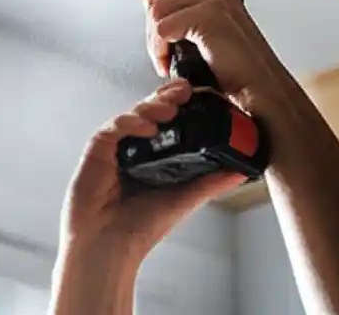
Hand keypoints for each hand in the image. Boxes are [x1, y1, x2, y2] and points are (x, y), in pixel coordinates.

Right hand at [58, 79, 245, 259]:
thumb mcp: (184, 199)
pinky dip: (131, 123)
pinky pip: (114, 127)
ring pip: (134, 113)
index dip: (179, 103)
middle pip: (150, 109)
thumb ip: (209, 183)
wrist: (110, 247)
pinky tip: (147, 129)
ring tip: (171, 109)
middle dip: (167, 97)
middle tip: (185, 91)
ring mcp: (115, 146)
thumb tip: (240, 172)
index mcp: (154, 154)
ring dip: (152, 106)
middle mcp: (134, 146)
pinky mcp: (97, 150)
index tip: (196, 94)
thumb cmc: (139, 227)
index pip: (167, 119)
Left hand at [140, 0, 290, 102]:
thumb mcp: (200, 35)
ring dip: (155, 40)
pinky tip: (170, 64)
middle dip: (153, 24)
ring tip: (168, 59)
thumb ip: (174, 9)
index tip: (163, 21)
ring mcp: (215, 0)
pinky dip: (160, 50)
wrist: (262, 93)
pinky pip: (162, 27)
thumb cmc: (237, 71)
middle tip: (165, 51)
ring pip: (157, 7)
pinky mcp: (210, 18)